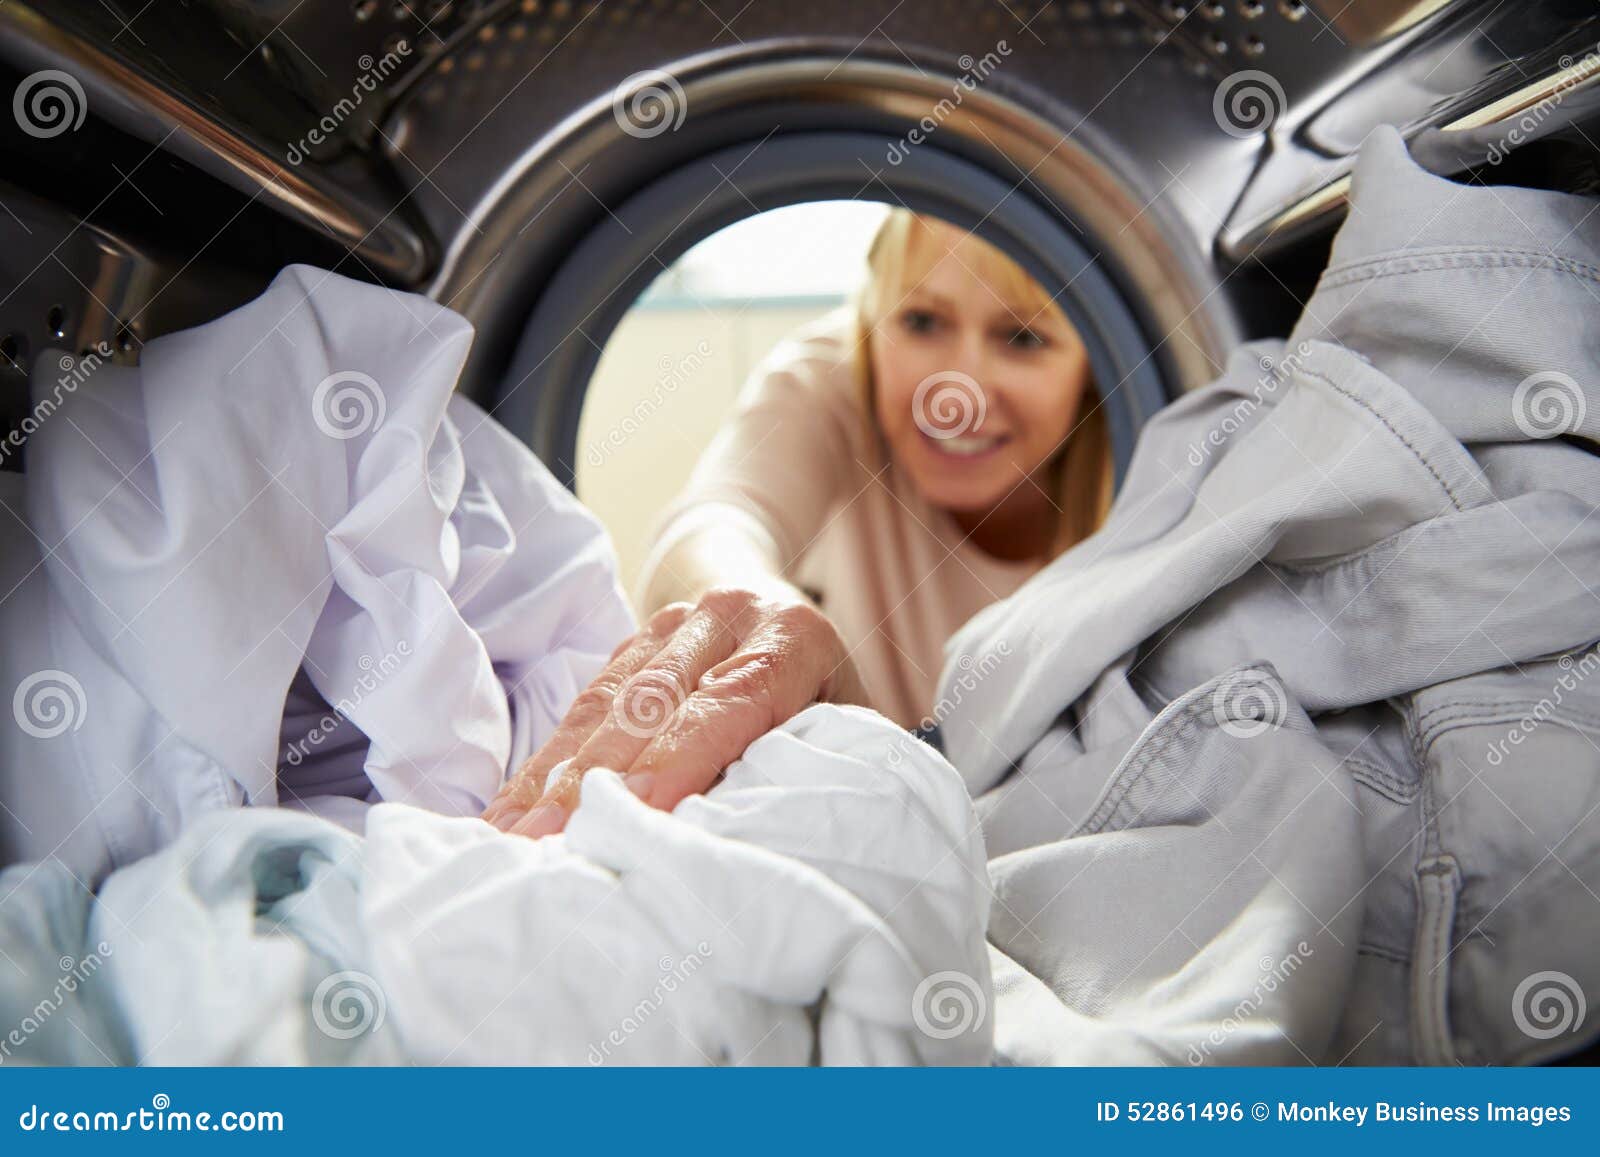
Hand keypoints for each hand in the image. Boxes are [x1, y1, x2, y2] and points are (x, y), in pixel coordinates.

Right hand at [482, 587, 866, 836]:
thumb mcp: (847, 734)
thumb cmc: (832, 706)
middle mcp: (729, 617)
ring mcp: (672, 625)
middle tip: (552, 842)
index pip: (733, 700)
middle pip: (654, 700)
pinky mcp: (630, 644)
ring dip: (553, 778)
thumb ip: (803, 771)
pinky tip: (510, 815)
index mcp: (795, 637)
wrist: (790, 613)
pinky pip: (580, 707)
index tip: (638, 810)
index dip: (681, 757)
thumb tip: (737, 842)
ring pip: (606, 702)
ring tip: (514, 839)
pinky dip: (543, 767)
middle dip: (597, 777)